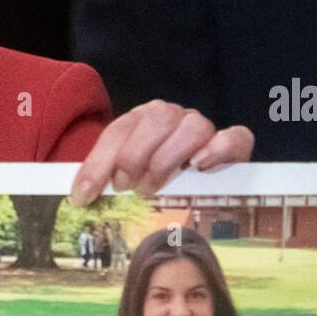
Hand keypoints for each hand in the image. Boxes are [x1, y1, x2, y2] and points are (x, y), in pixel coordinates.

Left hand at [72, 101, 253, 205]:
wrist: (195, 176)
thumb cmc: (150, 180)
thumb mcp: (123, 177)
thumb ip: (105, 179)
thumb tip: (80, 197)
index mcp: (142, 120)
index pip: (119, 131)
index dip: (98, 163)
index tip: (85, 195)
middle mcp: (174, 118)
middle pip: (156, 120)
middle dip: (134, 157)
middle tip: (126, 187)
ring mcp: (204, 129)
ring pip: (192, 127)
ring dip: (167, 160)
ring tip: (152, 187)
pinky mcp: (234, 145)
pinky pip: (235, 137)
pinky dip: (219, 149)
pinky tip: (201, 166)